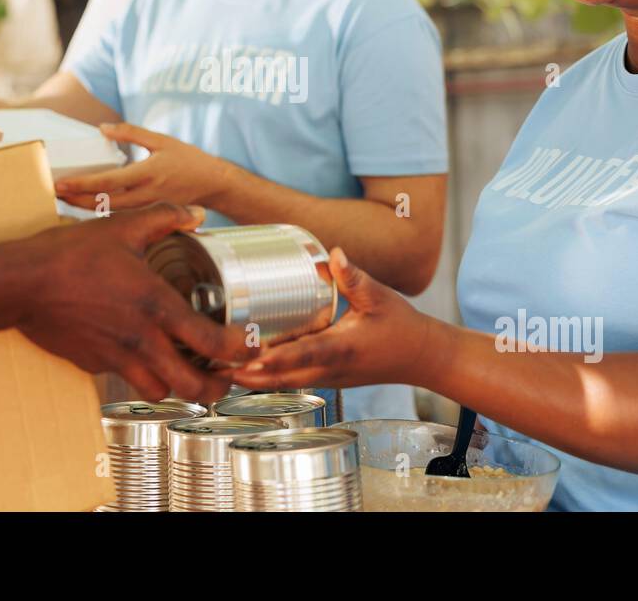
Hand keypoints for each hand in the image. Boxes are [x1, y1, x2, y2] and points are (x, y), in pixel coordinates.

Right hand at [0, 202, 256, 401]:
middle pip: (193, 387)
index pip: (213, 344)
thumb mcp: (123, 226)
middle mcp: (141, 340)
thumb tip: (197, 214)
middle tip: (225, 376)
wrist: (20, 283)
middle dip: (217, 388)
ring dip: (179, 387)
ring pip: (161, 393)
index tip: (250, 348)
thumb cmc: (70, 253)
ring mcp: (117, 357)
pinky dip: (143, 376)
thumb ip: (165, 218)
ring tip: (188, 371)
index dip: (240, 352)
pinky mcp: (94, 364)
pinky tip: (145, 356)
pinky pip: (127, 380)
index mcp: (157, 306)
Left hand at [54, 122, 232, 209]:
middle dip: (76, 199)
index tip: (61, 183)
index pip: (108, 183)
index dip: (82, 184)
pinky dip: (103, 210)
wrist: (214, 184)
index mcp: (147, 174)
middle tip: (54, 193)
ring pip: (111, 212)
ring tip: (66, 199)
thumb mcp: (161, 140)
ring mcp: (148, 207)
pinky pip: (121, 214)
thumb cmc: (189, 160)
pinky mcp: (150, 212)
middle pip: (103, 203)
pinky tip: (89, 205)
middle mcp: (146, 194)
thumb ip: (131, 133)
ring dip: (86, 207)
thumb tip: (103, 128)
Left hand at [231, 248, 439, 389]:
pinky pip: (293, 381)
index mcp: (342, 348)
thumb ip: (353, 277)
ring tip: (220, 369)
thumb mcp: (380, 297)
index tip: (245, 359)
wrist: (422, 357)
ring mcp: (329, 377)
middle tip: (215, 366)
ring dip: (254, 379)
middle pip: (282, 378)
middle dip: (248, 375)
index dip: (271, 359)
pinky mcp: (328, 378)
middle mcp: (331, 368)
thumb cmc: (402, 327)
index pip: (301, 356)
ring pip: (284, 384)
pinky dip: (270, 378)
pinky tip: (248, 369)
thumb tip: (333, 253)